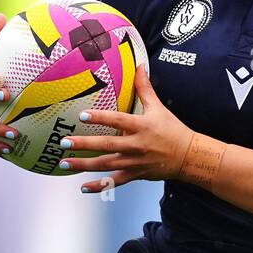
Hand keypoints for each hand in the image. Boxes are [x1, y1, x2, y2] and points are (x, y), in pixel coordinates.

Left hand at [56, 64, 203, 190]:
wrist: (188, 156)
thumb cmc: (172, 130)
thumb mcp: (159, 107)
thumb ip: (145, 88)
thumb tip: (140, 65)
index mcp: (141, 126)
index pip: (118, 120)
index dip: (100, 117)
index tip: (82, 115)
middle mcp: (137, 145)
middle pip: (108, 145)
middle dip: (85, 144)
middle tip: (64, 142)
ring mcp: (135, 162)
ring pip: (107, 165)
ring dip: (85, 165)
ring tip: (64, 163)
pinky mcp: (135, 174)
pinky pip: (115, 182)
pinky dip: (99, 186)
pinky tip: (83, 187)